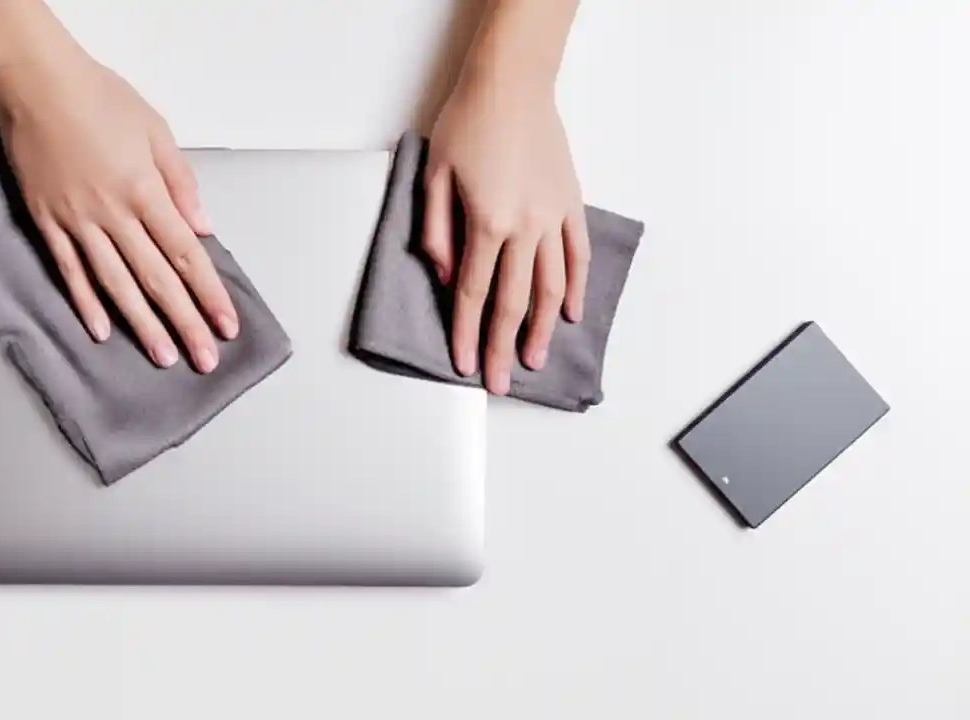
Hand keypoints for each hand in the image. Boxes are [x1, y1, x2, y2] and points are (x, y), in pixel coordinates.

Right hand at [0, 54, 236, 372]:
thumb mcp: (157, 130)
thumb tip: (202, 228)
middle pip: (157, 279)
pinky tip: (102, 331)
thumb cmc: (100, 98)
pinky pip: (70, 271)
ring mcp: (78, 221)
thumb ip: (182, 182)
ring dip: (142, 325)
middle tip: (204, 359)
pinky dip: (86, 302)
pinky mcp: (48, 221)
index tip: (227, 325)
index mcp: (146, 191)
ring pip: (116, 284)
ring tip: (163, 356)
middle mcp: (114, 214)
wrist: (37, 82)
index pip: (186, 255)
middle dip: (185, 323)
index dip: (209, 294)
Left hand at [423, 69, 588, 395]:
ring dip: (542, 329)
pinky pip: (577, 255)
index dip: (466, 334)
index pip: (472, 293)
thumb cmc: (467, 124)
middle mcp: (524, 226)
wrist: (510, 84)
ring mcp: (553, 217)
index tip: (463, 365)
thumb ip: (437, 232)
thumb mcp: (433, 176)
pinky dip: (576, 287)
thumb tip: (445, 278)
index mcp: (486, 222)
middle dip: (502, 348)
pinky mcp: (571, 204)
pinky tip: (571, 315)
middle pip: (512, 301)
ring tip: (534, 360)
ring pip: (551, 286)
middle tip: (499, 384)